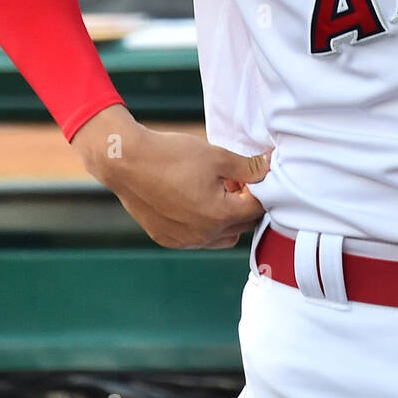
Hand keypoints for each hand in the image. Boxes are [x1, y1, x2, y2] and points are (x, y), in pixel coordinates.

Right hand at [73, 104, 268, 248]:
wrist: (126, 161)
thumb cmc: (172, 156)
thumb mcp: (218, 156)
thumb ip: (249, 167)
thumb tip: (271, 166)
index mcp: (220, 216)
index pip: (257, 209)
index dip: (260, 189)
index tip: (252, 173)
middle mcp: (204, 236)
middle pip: (242, 225)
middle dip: (244, 204)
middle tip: (235, 180)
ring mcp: (184, 241)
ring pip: (222, 236)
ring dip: (226, 218)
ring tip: (215, 190)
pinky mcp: (168, 239)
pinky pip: (198, 238)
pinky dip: (205, 225)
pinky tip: (195, 200)